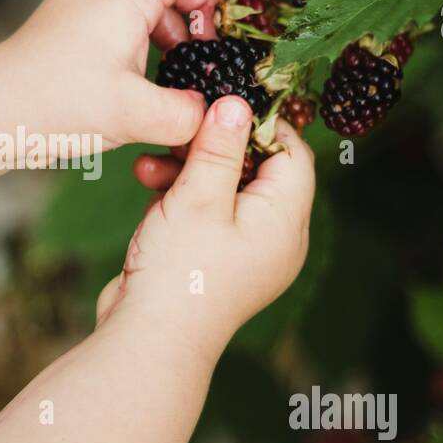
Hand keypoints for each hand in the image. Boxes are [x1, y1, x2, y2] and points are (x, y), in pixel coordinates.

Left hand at [0, 0, 265, 152]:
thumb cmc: (54, 105)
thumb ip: (186, 115)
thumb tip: (211, 115)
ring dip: (176, 21)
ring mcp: (83, 2)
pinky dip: (150, 33)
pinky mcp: (72, 24)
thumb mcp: (133, 115)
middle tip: (222, 40)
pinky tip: (153, 74)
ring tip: (188, 63)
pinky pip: (125, 14)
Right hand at [96, 98, 315, 347]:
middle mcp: (275, 237)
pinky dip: (181, 197)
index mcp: (286, 221)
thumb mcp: (199, 197)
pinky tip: (150, 186)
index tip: (224, 102)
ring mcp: (245, 252)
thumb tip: (237, 104)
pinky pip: (207, 214)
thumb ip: (220, 147)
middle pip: (257, 169)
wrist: (149, 340)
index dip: (261, 123)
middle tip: (181, 130)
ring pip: (225, 189)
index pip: (292, 153)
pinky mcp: (214, 261)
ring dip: (189, 170)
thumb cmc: (181, 273)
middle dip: (215, 146)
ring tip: (152, 164)